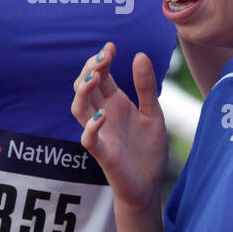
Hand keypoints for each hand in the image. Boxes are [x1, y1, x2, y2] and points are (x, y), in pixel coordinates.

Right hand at [71, 43, 167, 210]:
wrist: (150, 184)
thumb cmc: (148, 150)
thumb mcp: (153, 113)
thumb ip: (145, 87)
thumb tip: (140, 55)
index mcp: (115, 103)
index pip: (100, 76)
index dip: (101, 60)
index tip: (110, 46)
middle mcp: (103, 115)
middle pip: (84, 87)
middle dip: (89, 69)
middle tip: (103, 57)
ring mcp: (101, 133)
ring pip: (78, 109)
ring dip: (83, 92)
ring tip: (95, 77)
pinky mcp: (103, 153)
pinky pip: (89, 139)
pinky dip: (92, 127)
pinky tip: (102, 115)